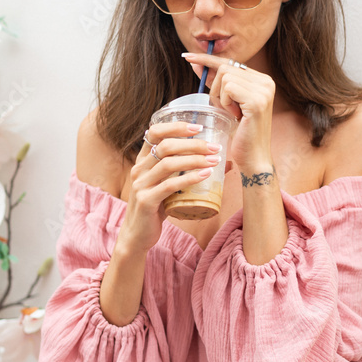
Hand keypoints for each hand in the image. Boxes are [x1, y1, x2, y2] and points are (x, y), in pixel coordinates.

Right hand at [119, 121, 220, 250]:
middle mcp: (139, 169)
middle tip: (214, 147)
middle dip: (193, 143)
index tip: (198, 127)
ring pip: (168, 163)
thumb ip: (188, 172)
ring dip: (194, 159)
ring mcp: (140, 184)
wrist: (138, 235)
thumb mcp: (169, 186)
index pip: (154, 132)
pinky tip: (205, 175)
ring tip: (214, 160)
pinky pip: (170, 185)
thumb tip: (224, 163)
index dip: (176, 126)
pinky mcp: (146, 200)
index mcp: (142, 161)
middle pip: (165, 146)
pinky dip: (189, 178)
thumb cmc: (156, 208)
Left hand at [182, 52, 274, 172]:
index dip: (208, 59)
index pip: (230, 62)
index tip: (187, 56)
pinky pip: (228, 88)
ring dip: (220, 97)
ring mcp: (264, 90)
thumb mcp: (226, 103)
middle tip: (224, 109)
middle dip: (215, 89)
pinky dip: (224, 102)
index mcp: (262, 80)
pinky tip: (235, 116)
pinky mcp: (257, 100)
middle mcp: (266, 81)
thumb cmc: (240, 133)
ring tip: (232, 113)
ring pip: (225, 77)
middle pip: (225, 68)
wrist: (253, 158)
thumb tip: (195, 63)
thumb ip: (214, 83)